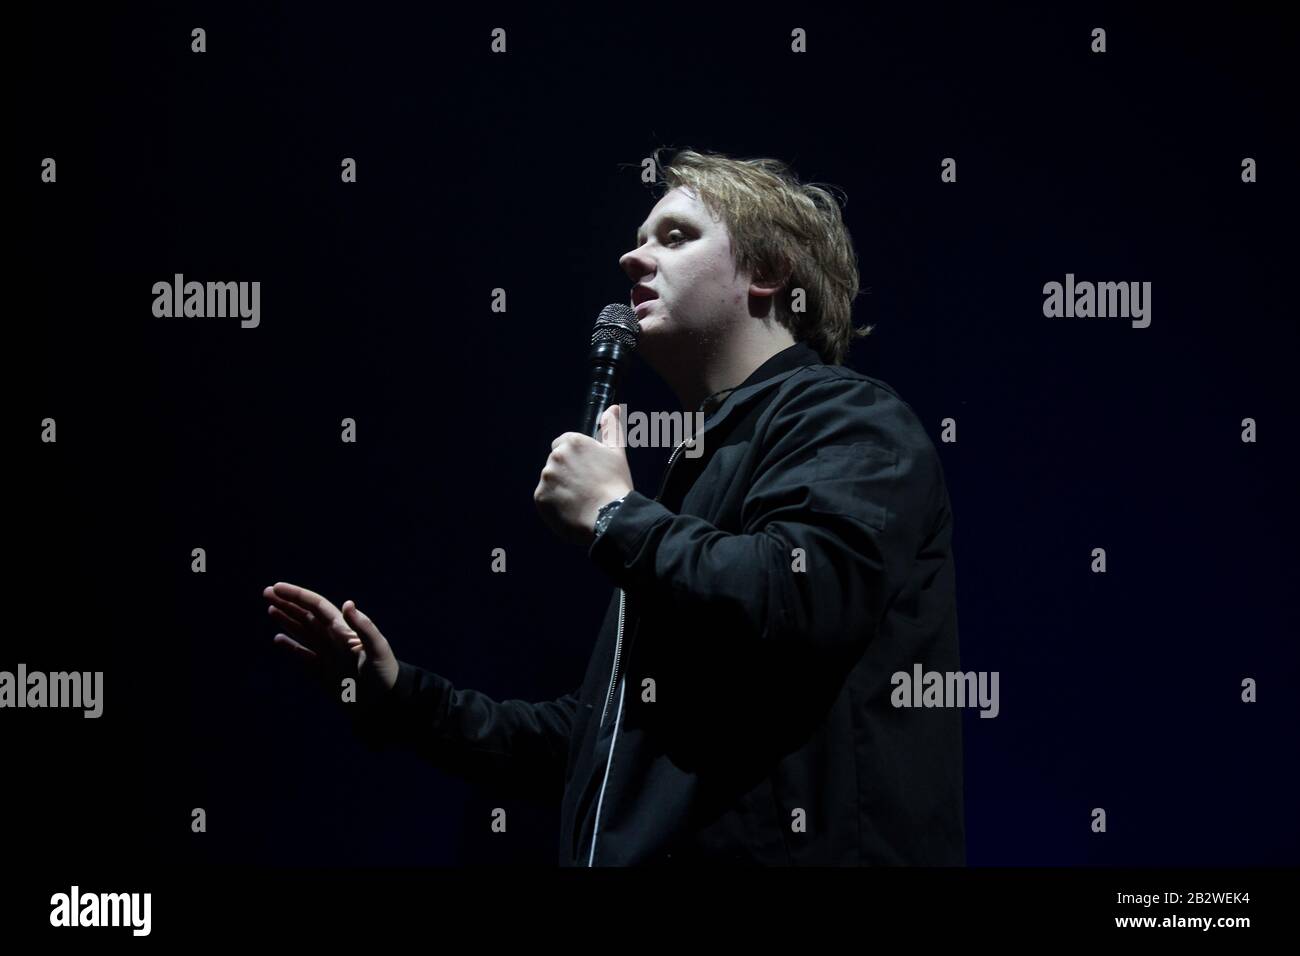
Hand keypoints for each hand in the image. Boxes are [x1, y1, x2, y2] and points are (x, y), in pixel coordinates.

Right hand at [264, 581, 399, 700]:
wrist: (383, 705)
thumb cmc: (384, 675)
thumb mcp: (377, 649)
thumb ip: (364, 627)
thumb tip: (347, 603)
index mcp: (344, 630)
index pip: (317, 606)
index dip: (298, 596)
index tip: (277, 588)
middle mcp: (334, 639)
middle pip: (307, 615)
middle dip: (288, 603)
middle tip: (266, 591)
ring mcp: (328, 655)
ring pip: (303, 632)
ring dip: (287, 619)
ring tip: (270, 608)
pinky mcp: (324, 673)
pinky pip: (303, 656)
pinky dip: (291, 647)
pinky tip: (278, 639)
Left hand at [534, 403, 633, 546]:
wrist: (609, 517)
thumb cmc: (615, 484)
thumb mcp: (617, 452)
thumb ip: (611, 428)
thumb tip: (612, 409)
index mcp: (572, 443)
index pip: (563, 444)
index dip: (575, 458)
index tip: (585, 470)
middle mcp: (555, 457)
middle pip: (556, 463)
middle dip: (567, 472)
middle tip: (585, 486)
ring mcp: (546, 478)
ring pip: (551, 480)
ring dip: (561, 487)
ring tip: (580, 499)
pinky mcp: (540, 497)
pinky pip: (545, 498)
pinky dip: (555, 503)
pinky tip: (572, 508)